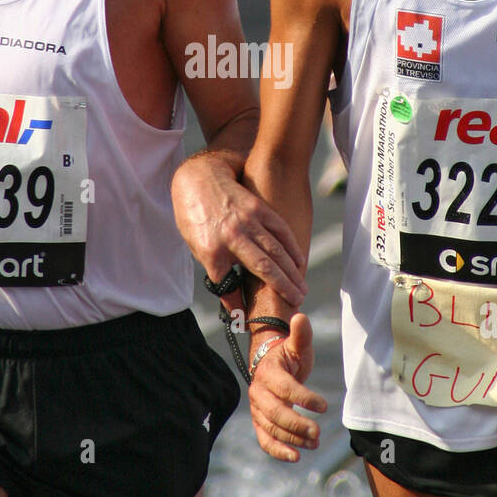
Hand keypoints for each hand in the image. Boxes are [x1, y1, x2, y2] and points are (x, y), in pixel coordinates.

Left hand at [172, 155, 305, 308]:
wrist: (197, 178)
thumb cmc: (194, 216)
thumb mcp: (195, 246)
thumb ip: (216, 270)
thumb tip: (233, 295)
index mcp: (211, 250)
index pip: (228, 285)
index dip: (237, 304)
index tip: (247, 318)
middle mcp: (232, 236)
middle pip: (263, 268)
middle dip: (282, 288)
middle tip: (297, 302)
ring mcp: (248, 220)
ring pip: (276, 251)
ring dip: (292, 271)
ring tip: (302, 288)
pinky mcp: (259, 208)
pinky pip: (281, 230)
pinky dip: (292, 247)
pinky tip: (300, 261)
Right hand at [248, 314, 326, 461]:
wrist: (269, 365)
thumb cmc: (287, 355)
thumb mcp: (296, 345)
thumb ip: (300, 334)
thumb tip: (301, 317)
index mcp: (268, 372)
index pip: (284, 388)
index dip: (303, 397)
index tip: (323, 406)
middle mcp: (258, 392)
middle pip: (275, 412)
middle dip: (297, 424)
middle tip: (318, 433)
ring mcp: (257, 409)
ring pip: (271, 428)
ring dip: (292, 438)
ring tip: (315, 443)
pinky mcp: (259, 422)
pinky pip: (264, 439)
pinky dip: (277, 451)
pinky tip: (295, 457)